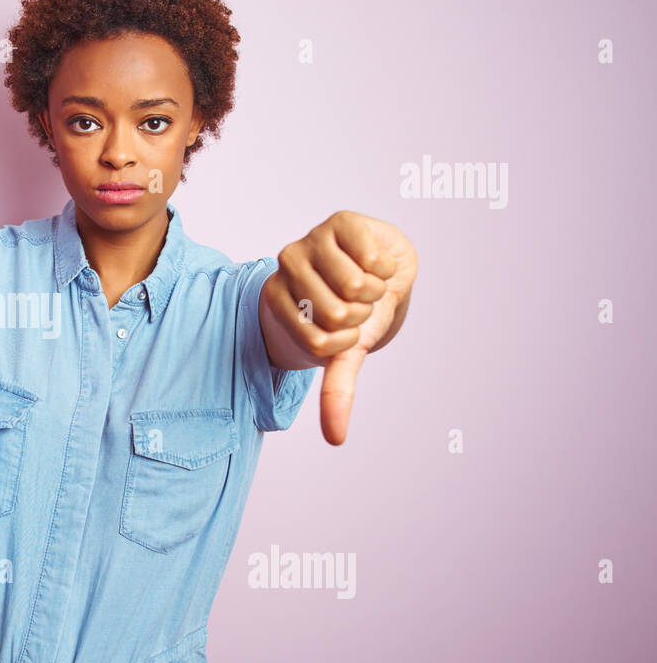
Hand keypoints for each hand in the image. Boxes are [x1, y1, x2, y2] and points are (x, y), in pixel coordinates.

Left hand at [264, 210, 417, 444]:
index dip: (344, 341)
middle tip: (358, 303)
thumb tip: (336, 440)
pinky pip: (371, 260)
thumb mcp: (346, 350)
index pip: (316, 342)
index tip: (343, 330)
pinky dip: (385, 268)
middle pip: (337, 315)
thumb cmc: (358, 310)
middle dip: (361, 315)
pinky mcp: (340, 221)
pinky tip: (374, 261)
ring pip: (356, 287)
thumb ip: (336, 391)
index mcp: (277, 297)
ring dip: (375, 291)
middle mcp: (286, 265)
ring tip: (366, 282)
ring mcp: (310, 239)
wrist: (382, 267)